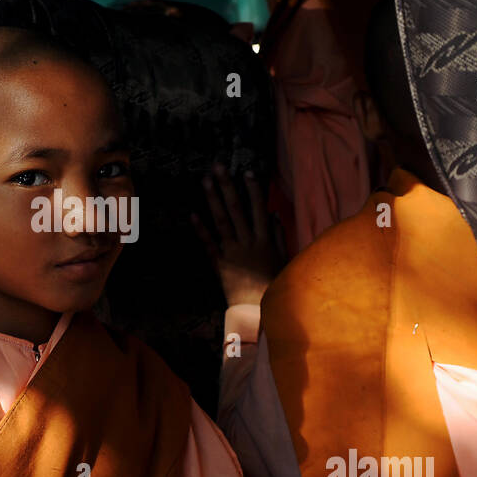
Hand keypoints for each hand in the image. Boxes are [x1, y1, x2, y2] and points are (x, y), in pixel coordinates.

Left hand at [191, 165, 281, 307]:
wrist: (257, 310)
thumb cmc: (274, 285)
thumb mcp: (283, 259)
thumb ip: (278, 236)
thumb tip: (272, 214)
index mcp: (264, 240)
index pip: (258, 209)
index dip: (253, 190)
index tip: (247, 172)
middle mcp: (247, 242)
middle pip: (236, 209)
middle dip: (228, 186)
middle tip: (218, 166)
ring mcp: (231, 252)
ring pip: (221, 221)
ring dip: (212, 200)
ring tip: (205, 181)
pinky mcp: (219, 264)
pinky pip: (208, 244)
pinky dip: (200, 229)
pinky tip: (192, 214)